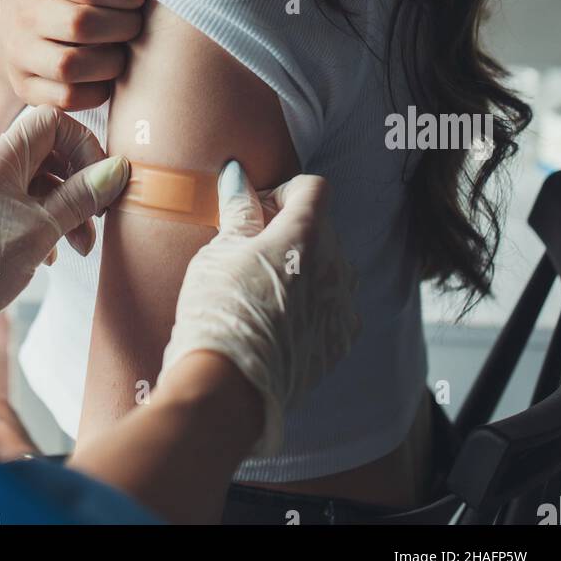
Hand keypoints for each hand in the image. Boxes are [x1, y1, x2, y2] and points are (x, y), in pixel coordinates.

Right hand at [0, 0, 146, 110]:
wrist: (19, 20)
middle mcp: (26, 11)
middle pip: (81, 24)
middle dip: (123, 27)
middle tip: (134, 26)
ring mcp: (21, 51)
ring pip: (70, 65)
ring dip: (110, 62)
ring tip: (120, 52)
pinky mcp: (25, 86)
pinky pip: (66, 97)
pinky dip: (96, 91)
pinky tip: (104, 75)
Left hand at [0, 106, 129, 343]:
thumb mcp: (41, 230)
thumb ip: (80, 197)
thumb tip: (117, 169)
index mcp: (1, 159)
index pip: (51, 122)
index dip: (82, 144)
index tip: (100, 180)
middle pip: (50, 154)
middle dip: (80, 184)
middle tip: (98, 216)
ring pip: (41, 186)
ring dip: (68, 211)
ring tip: (81, 247)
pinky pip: (26, 207)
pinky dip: (47, 225)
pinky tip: (52, 257)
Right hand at [157, 163, 360, 456]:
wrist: (228, 386)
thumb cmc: (219, 311)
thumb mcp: (219, 252)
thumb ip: (238, 210)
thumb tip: (238, 174)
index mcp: (306, 234)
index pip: (313, 188)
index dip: (284, 192)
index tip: (257, 211)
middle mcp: (335, 265)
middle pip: (322, 227)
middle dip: (291, 229)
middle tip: (250, 249)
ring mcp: (342, 305)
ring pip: (331, 267)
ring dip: (306, 267)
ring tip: (265, 288)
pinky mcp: (341, 340)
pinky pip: (334, 306)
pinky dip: (313, 304)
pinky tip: (280, 319)